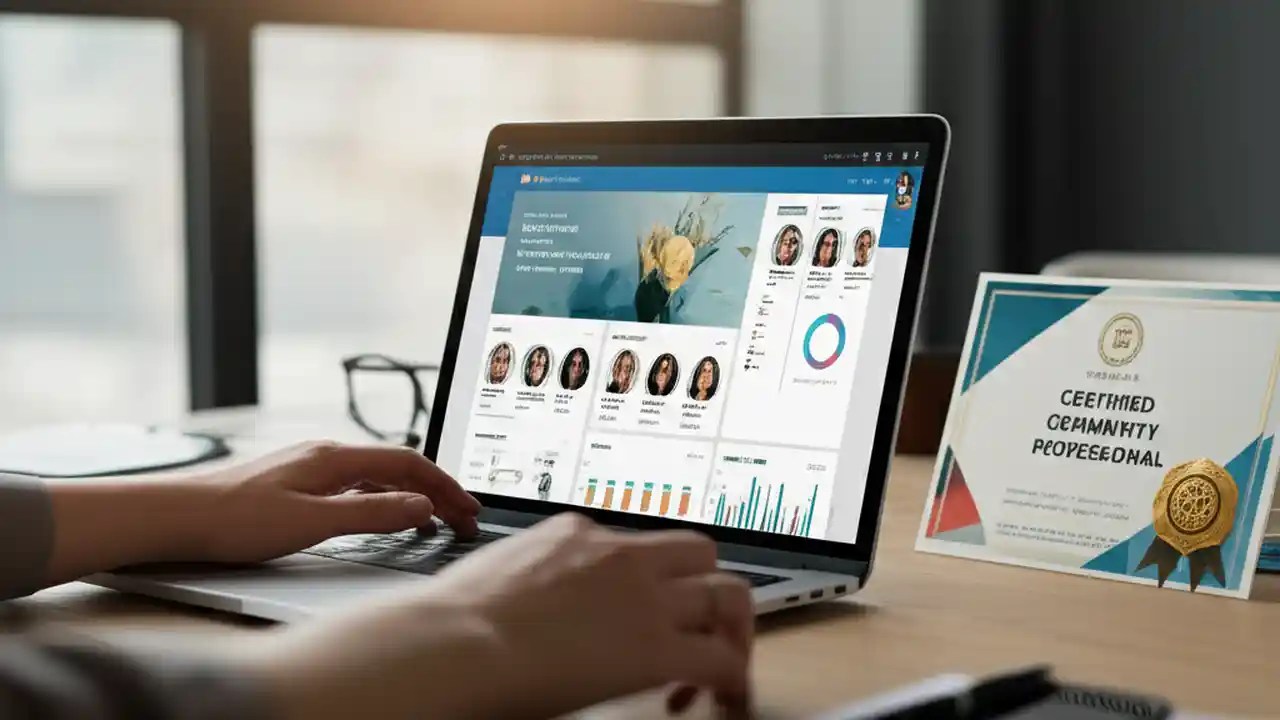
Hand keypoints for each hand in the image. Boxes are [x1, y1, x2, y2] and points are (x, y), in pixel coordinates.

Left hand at [190, 441, 481, 563]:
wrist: (177, 516)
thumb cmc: (236, 518)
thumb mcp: (314, 520)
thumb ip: (373, 512)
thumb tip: (421, 506)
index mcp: (335, 458)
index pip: (408, 464)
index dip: (444, 486)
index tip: (468, 509)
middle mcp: (326, 455)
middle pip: (396, 468)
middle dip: (434, 490)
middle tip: (461, 518)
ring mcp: (309, 468)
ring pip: (376, 476)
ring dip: (410, 495)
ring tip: (432, 519)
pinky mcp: (295, 484)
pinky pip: (355, 485)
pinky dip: (381, 498)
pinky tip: (380, 514)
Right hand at [254, 513, 753, 719]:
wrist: (453, 643)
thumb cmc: (454, 619)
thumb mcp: (500, 572)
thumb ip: (531, 575)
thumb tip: (526, 599)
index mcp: (577, 533)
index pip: (637, 543)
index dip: (649, 579)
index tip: (644, 608)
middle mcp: (619, 554)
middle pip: (699, 550)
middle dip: (706, 587)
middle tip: (701, 626)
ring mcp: (643, 597)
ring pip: (726, 593)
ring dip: (730, 628)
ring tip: (723, 665)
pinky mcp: (655, 647)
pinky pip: (721, 657)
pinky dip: (732, 677)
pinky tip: (724, 698)